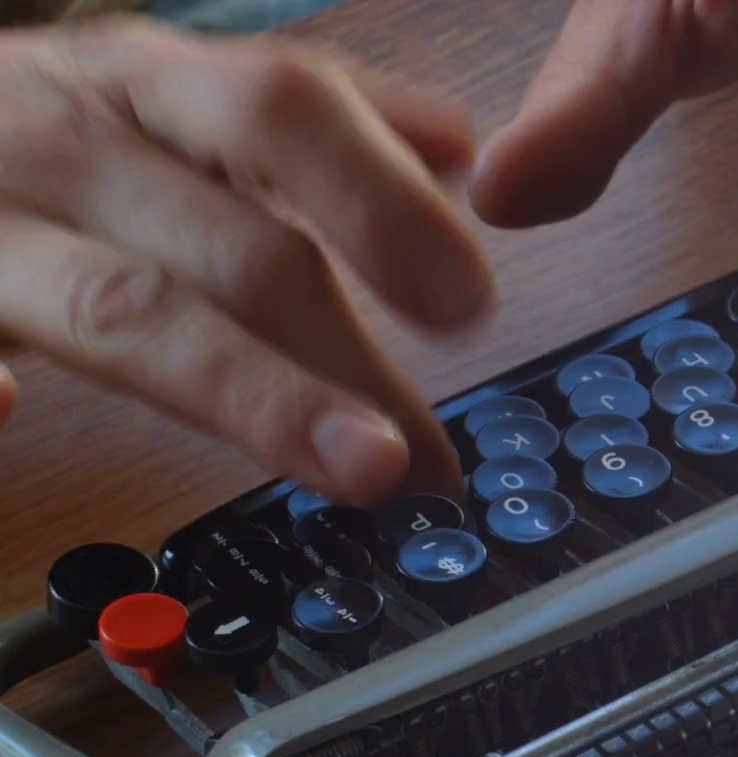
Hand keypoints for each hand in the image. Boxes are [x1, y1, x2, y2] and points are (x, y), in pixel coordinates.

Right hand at [0, 18, 491, 507]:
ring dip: (252, 394)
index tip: (470, 299)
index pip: (282, 109)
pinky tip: (13, 411)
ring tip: (360, 470)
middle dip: (347, 355)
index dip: (383, 203)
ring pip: (124, 313)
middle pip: (229, 244)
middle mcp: (65, 143)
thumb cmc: (48, 138)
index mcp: (147, 84)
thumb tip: (459, 147)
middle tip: (429, 454)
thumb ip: (309, 130)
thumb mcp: (169, 99)